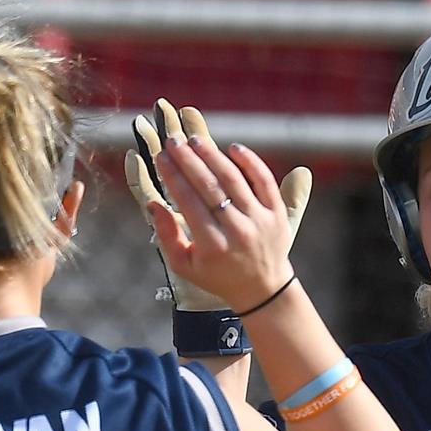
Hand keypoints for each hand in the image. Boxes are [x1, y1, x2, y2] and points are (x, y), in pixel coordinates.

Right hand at [126, 99, 311, 312]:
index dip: (173, 176)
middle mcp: (237, 230)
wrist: (263, 290)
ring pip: (234, 179)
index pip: (188, 201)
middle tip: (173, 140)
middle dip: (188, 160)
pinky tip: (233, 147)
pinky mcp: (277, 213)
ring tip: (195, 140)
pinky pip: (264, 180)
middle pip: (209, 186)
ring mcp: (260, 220)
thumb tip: (153, 205)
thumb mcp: (185, 266)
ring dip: (213, 155)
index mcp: (213, 246)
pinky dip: (250, 161)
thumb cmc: (217, 276)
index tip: (161, 157)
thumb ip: (167, 236)